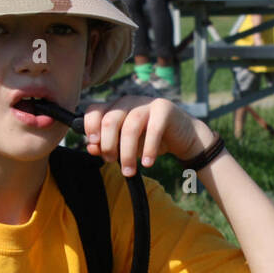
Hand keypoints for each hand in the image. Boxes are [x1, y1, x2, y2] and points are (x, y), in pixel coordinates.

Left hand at [81, 94, 207, 175]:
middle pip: (110, 120)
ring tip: (129, 171)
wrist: (183, 137)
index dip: (90, 128)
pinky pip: (153, 130)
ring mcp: (146, 103)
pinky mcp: (164, 109)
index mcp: (116, 107)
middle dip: (108, 145)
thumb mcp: (127, 146)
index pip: (94, 110)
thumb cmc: (151, 140)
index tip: (94, 146)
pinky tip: (148, 163)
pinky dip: (149, 149)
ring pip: (130, 127)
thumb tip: (91, 148)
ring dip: (127, 153)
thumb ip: (109, 146)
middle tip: (112, 162)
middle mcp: (128, 101)